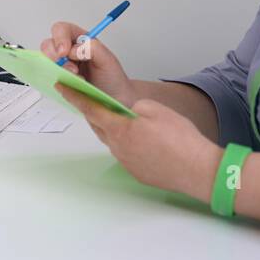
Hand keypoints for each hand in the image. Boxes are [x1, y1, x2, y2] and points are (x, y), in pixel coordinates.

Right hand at [39, 21, 137, 106]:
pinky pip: (48, 75)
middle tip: (70, 69)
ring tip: (74, 77)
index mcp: (81, 40)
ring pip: (46, 60)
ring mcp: (62, 65)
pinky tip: (69, 83)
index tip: (64, 52)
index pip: (62, 30)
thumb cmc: (113, 79)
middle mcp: (69, 51)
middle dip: (55, 56)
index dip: (60, 38)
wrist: (115, 99)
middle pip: (49, 44)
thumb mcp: (108, 60)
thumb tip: (73, 50)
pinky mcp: (58, 79)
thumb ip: (92, 48)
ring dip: (57, 69)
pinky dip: (55, 79)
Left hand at [56, 83, 222, 201]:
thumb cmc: (181, 140)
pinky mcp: (136, 172)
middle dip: (95, 113)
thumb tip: (128, 112)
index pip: (90, 108)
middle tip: (94, 102)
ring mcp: (126, 162)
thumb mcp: (156, 110)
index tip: (61, 87)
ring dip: (115, 130)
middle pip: (99, 125)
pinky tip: (144, 142)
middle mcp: (117, 147)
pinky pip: (126, 154)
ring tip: (128, 122)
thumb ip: (135, 107)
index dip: (74, 96)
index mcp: (119, 128)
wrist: (197, 170)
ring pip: (113, 141)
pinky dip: (129, 145)